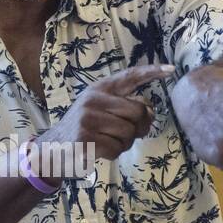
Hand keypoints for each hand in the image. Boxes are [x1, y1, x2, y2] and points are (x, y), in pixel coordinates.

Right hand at [35, 64, 172, 184]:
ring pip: (128, 133)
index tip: (171, 70)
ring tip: (109, 142)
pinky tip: (101, 151)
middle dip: (138, 128)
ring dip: (125, 143)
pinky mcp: (85, 138)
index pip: (129, 76)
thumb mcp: (98, 108)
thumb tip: (150, 113)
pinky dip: (114, 153)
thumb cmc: (83, 128)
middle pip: (138, 112)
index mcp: (99, 88)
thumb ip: (123, 106)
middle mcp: (93, 99)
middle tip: (128, 134)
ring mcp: (88, 118)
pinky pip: (116, 148)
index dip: (151, 72)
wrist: (51, 148)